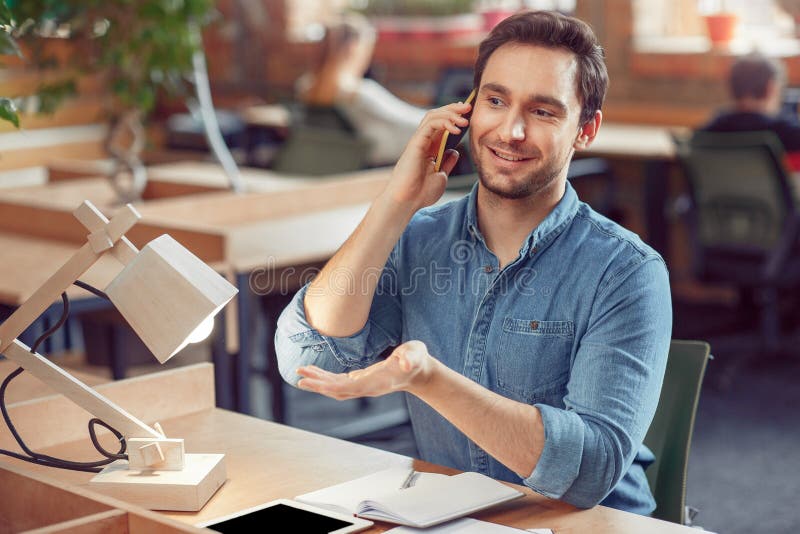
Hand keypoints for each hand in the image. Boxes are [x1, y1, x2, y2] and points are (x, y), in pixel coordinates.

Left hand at [296, 340, 433, 399]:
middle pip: (338, 391)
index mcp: (377, 382)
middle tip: (299, 379)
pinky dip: (325, 378)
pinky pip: (338, 383)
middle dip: (319, 386)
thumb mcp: (416, 354)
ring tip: (301, 374)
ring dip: (318, 383)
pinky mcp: (360, 381)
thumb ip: (411, 357)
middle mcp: (367, 388)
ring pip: (336, 388)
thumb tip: (405, 362)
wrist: (419, 372)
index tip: (318, 385)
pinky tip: (314, 372)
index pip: (351, 388)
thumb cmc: (416, 360)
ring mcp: (363, 386)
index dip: (332, 387)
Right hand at [384, 102, 469, 210]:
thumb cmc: (420, 193)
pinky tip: (456, 128)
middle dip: (454, 109)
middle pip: (437, 116)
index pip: (441, 125)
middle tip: (469, 106)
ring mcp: (418, 141)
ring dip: (450, 112)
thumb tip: (455, 151)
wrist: (407, 202)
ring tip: (464, 115)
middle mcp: (423, 142)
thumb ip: (447, 163)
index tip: (468, 114)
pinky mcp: (416, 143)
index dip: (454, 116)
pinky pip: (430, 125)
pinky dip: (444, 122)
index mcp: (429, 149)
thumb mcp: (441, 177)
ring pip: (433, 116)